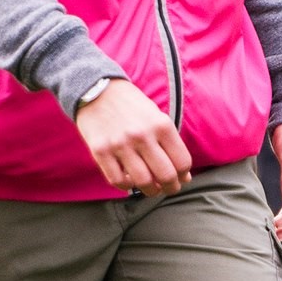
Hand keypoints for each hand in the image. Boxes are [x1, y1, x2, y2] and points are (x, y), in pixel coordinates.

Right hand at [73, 79, 192, 196]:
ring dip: (150, 191)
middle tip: (168, 188)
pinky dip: (126, 186)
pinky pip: (117, 181)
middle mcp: (142, 136)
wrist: (96, 89)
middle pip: (166, 176)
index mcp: (161, 125)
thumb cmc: (131, 106)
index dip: (183, 175)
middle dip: (170, 187)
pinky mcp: (100, 151)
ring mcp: (120, 144)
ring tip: (150, 188)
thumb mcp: (157, 117)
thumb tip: (184, 176)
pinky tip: (129, 180)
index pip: (182, 162)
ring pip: (143, 182)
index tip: (180, 178)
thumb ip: (170, 144)